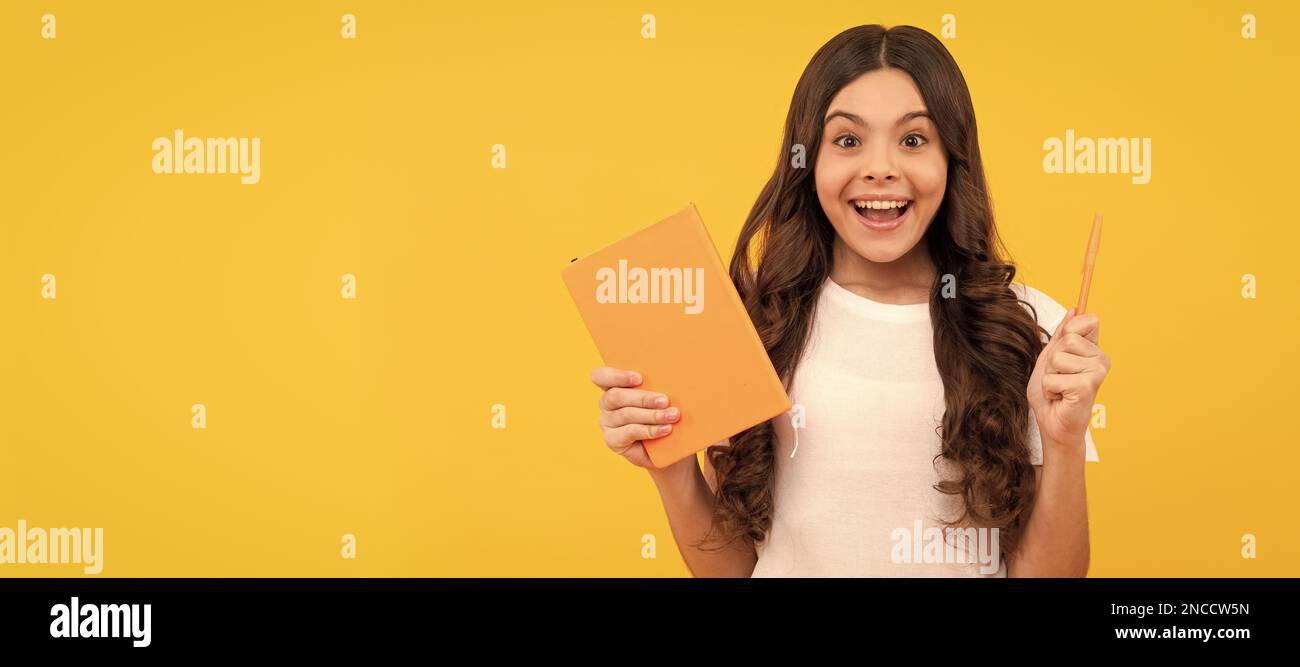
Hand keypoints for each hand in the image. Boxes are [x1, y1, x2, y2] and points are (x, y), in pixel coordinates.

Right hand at [591, 366, 682, 468]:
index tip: (639, 378)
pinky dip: (650, 430)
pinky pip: (630, 432)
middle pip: (616, 396)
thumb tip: (671, 380)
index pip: (600, 376)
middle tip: (665, 400)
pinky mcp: (612, 440)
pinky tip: (665, 429)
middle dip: (642, 398)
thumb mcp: (657, 397)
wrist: (663, 445)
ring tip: (671, 416)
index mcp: (612, 386)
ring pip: (626, 415)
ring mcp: (607, 423)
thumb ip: (655, 386)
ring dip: (652, 415)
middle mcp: (606, 404)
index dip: (616, 376)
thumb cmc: (660, 413)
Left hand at [1027, 309, 1110, 446]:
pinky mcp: (1088, 386)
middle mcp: (1101, 358)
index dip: (1068, 332)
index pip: (1088, 320)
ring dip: (1050, 376)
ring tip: (1060, 388)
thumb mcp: (1050, 359)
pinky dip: (1049, 389)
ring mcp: (1097, 372)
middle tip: (1059, 377)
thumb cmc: (1052, 395)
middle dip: (1052, 360)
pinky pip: (1053, 378)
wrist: (1053, 425)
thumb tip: (1073, 309)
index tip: (1065, 352)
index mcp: (1094, 349)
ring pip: (1057, 358)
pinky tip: (1061, 398)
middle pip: (1066, 339)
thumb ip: (1060, 335)